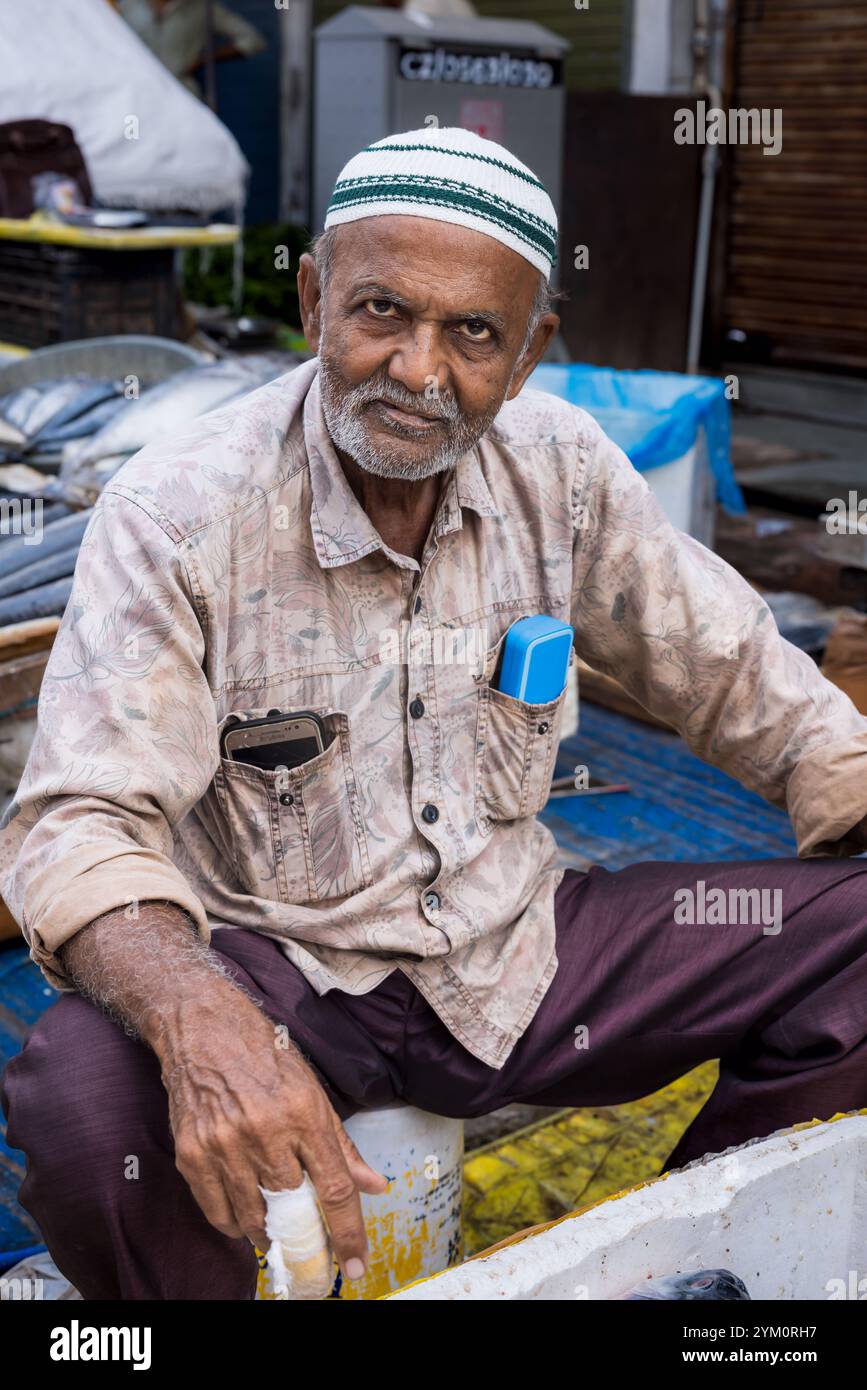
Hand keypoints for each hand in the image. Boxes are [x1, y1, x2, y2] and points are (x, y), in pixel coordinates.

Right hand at [157, 989, 387, 1281]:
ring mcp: (225, 1144)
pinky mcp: (192, 1152)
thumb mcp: (312, 1090)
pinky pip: (216, 1210)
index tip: (357, 1264)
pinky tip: (243, 1221)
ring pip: (253, 1216)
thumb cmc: (263, 1055)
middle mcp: (265, 1131)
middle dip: (305, 1237)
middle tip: (311, 1250)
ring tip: (276, 1237)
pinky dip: (233, 1224)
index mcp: (303, 1113)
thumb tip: (373, 1186)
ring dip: (268, 1235)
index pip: (335, 1187)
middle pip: (293, 1207)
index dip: (349, 1232)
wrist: (203, 1028)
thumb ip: (342, 1144)